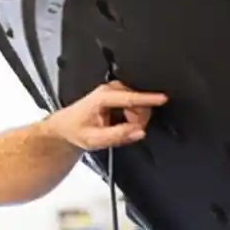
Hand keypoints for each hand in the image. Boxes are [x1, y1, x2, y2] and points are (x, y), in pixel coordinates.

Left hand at [47, 80, 167, 150]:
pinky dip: (132, 117)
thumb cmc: (76, 130)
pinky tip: (119, 123)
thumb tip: (138, 132)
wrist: (66, 127)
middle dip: (137, 120)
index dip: (149, 99)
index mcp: (102, 97)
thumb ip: (118, 136)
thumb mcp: (94, 139)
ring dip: (134, 119)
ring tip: (118, 128)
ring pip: (138, 104)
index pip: (130, 97)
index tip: (163, 99)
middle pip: (138, 103)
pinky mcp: (117, 94)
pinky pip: (135, 105)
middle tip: (125, 132)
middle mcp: (109, 90)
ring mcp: (114, 90)